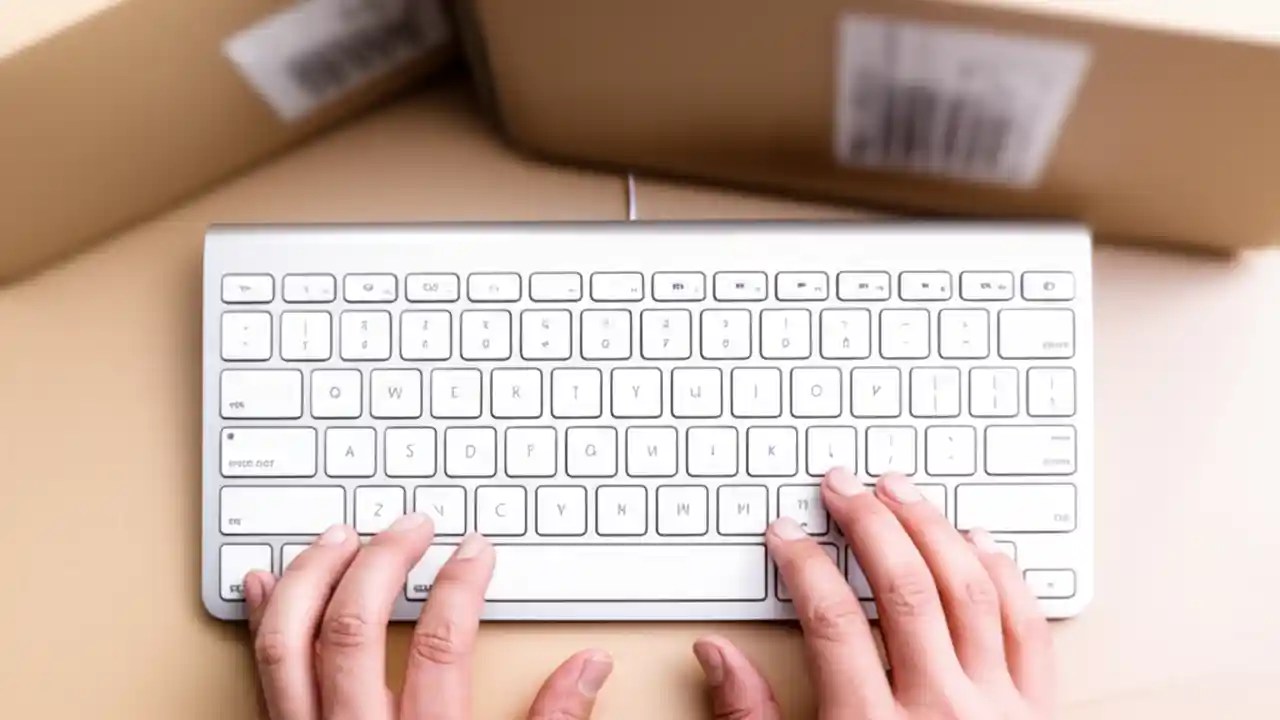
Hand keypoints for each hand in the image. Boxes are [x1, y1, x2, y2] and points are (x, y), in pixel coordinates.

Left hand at [242, 514, 612, 719]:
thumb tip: (589, 666)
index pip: (440, 644)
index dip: (460, 583)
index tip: (475, 549)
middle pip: (353, 629)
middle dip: (381, 561)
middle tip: (410, 526)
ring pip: (288, 644)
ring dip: (311, 577)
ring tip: (339, 536)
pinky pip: (259, 675)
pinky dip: (259, 621)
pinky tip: (266, 581)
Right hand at [691, 468, 1053, 718]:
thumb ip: (753, 719)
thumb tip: (716, 654)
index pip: (832, 622)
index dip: (801, 565)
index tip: (783, 532)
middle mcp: (942, 712)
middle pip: (905, 588)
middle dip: (868, 523)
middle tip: (840, 484)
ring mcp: (999, 708)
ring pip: (971, 591)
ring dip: (932, 529)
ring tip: (899, 489)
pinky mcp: (1040, 711)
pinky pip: (1028, 627)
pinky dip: (1006, 575)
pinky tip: (978, 541)